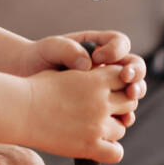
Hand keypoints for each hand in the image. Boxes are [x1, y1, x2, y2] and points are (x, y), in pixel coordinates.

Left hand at [15, 30, 146, 127]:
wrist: (28, 80)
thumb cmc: (40, 58)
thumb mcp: (51, 49)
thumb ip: (68, 50)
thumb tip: (88, 63)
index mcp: (100, 47)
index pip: (121, 44)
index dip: (116, 50)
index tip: (98, 58)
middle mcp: (110, 67)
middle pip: (135, 68)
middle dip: (135, 74)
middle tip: (126, 78)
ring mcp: (109, 89)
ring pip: (132, 92)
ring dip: (134, 95)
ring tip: (129, 97)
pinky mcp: (105, 109)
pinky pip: (121, 113)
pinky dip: (124, 116)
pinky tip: (120, 120)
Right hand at [22, 62, 134, 159]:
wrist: (18, 109)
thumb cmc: (34, 88)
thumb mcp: (63, 72)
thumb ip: (85, 74)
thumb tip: (93, 73)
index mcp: (96, 79)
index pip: (125, 78)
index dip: (118, 84)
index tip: (109, 89)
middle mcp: (101, 101)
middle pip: (129, 103)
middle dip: (119, 106)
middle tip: (104, 111)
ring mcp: (97, 125)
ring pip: (122, 128)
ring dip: (112, 128)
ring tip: (94, 128)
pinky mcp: (89, 146)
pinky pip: (116, 153)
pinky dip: (111, 151)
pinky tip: (99, 148)